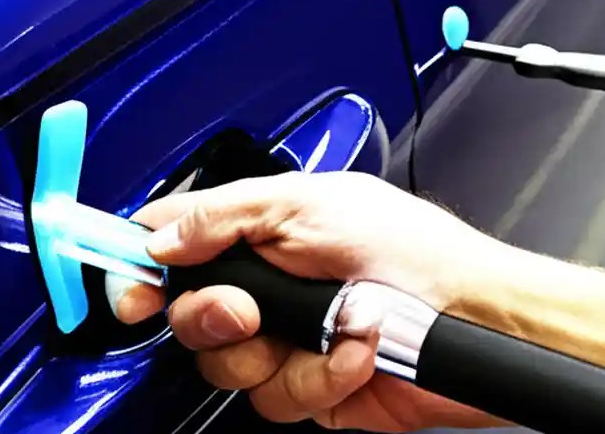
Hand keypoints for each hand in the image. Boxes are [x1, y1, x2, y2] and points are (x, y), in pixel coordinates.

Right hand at [106, 171, 506, 431]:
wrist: (473, 315)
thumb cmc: (413, 249)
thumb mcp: (311, 206)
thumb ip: (224, 216)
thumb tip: (158, 235)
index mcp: (260, 231)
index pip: (173, 245)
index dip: (140, 270)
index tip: (131, 292)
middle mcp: (267, 286)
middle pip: (186, 316)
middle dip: (213, 317)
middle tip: (246, 309)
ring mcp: (286, 340)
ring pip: (227, 367)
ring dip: (282, 350)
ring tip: (332, 321)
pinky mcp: (310, 385)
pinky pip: (279, 398)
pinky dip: (322, 374)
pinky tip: (355, 348)